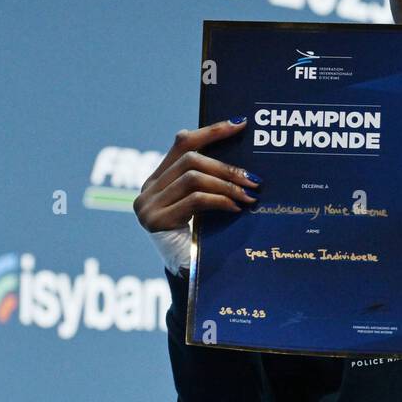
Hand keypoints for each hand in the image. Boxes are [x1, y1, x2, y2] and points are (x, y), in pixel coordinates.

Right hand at [133, 117, 260, 233]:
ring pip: (193, 178)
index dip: (212, 131)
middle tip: (254, 180)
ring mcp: (148, 205)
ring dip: (227, 185)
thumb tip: (245, 164)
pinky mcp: (155, 221)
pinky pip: (195, 201)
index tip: (242, 123)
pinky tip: (236, 208)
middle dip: (227, 167)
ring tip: (249, 195)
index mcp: (157, 179)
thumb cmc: (200, 239)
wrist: (185, 278)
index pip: (182, 142)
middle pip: (190, 159)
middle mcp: (147, 190)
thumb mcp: (203, 206)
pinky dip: (220, 201)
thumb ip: (209, 183)